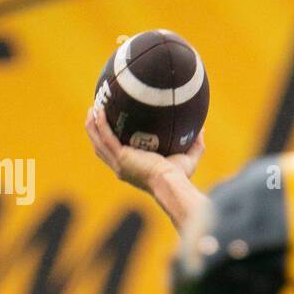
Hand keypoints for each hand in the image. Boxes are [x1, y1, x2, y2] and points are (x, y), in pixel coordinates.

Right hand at [85, 107, 204, 197]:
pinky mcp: (121, 157)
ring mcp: (119, 163)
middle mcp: (121, 167)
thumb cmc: (180, 177)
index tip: (109, 126)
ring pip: (98, 142)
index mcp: (131, 169)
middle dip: (95, 131)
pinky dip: (100, 124)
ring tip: (92, 109)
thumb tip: (202, 128)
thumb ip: (195, 144)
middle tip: (94, 113)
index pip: (115, 155)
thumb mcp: (188, 158)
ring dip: (92, 126)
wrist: (172, 184)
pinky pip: (106, 137)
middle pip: (101, 147)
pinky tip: (98, 111)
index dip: (109, 141)